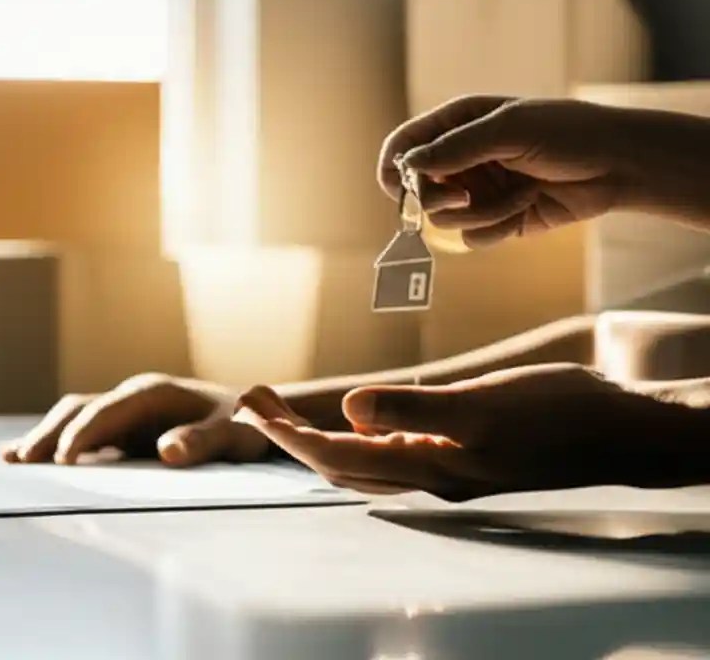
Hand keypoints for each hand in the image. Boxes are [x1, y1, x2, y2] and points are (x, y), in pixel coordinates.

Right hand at [1, 373, 270, 466]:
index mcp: (152, 392)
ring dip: (46, 436)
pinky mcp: (124, 426)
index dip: (82, 434)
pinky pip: (83, 430)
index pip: (106, 411)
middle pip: (79, 410)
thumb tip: (167, 451)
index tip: (63, 460)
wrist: (252, 415)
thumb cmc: (244, 424)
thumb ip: (202, 442)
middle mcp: (132, 396)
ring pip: (74, 417)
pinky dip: (59, 442)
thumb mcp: (233, 434)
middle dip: (50, 434)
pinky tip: (36, 458)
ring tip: (12, 459)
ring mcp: (125, 410)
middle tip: (21, 461)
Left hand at [234, 364, 700, 500]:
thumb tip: (349, 409)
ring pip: (359, 461)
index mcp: (428, 468)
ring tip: (280, 405)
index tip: (251, 405)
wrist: (622, 430)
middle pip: (336, 462)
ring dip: (314, 434)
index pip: (335, 456)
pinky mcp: (460, 453)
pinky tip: (355, 416)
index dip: (287, 433)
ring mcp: (444, 467)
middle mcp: (428, 476)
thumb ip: (413, 410)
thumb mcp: (483, 406)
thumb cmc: (558, 415)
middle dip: (287, 433)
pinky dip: (356, 435)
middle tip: (253, 397)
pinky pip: (389, 451)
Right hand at [379, 96, 631, 247]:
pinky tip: (525, 208)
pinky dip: (495, 228)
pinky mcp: (495, 219)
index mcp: (457, 124)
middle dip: (439, 199)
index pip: (403, 146)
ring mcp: (476, 191)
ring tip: (519, 194)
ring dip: (480, 213)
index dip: (394, 169)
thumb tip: (408, 166)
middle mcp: (460, 159)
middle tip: (463, 198)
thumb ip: (455, 148)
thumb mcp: (508, 129)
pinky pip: (470, 238)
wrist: (618, 165)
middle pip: (415, 190)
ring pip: (444, 219)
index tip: (401, 189)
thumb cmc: (567, 133)